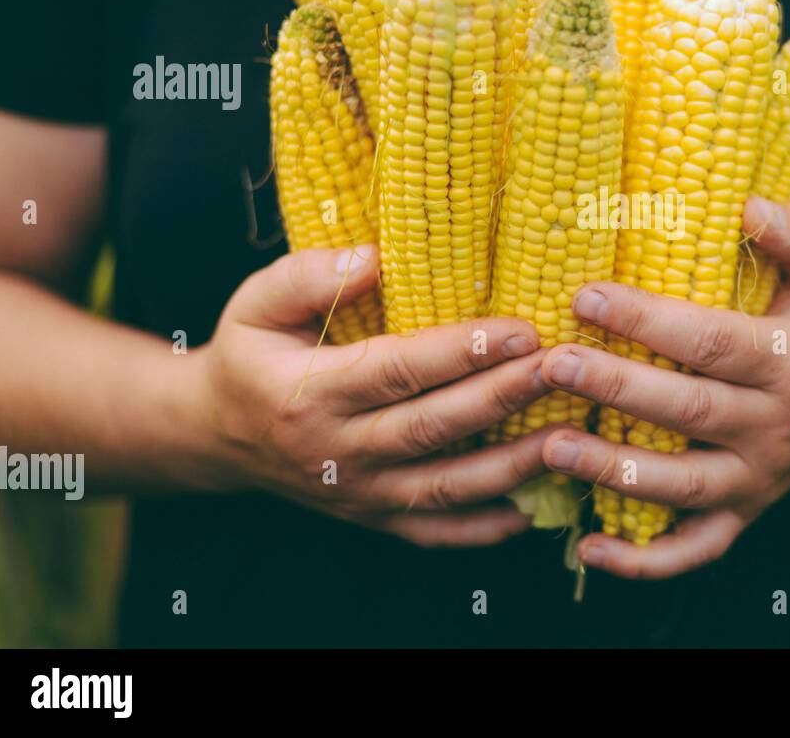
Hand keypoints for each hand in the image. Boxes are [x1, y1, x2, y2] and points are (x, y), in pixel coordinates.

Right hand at [189, 244, 552, 546]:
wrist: (216, 436)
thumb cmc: (248, 357)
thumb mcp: (255, 304)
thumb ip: (307, 276)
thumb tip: (374, 258)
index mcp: (309, 392)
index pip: (399, 369)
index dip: (464, 351)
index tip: (523, 329)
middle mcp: (337, 451)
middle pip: (435, 426)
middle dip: (506, 397)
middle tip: (566, 368)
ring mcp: (358, 493)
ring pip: (447, 486)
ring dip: (515, 464)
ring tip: (573, 436)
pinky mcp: (373, 518)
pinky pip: (436, 531)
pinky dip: (488, 527)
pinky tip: (537, 506)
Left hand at [536, 198, 789, 577]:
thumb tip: (746, 205)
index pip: (713, 342)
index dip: (648, 321)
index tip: (586, 295)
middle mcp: (775, 427)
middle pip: (688, 413)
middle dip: (617, 389)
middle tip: (554, 364)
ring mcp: (758, 478)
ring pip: (682, 487)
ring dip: (613, 472)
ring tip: (551, 446)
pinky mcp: (743, 513)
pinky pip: (695, 549)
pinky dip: (644, 561)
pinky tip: (589, 547)